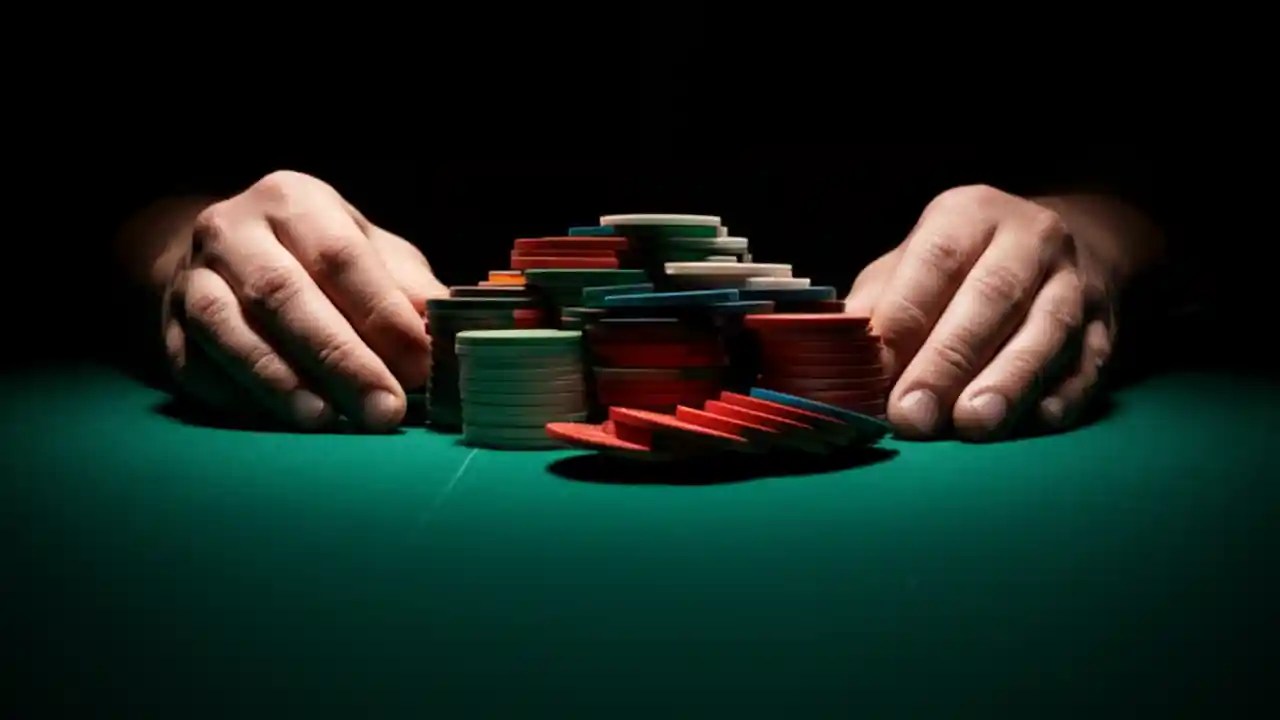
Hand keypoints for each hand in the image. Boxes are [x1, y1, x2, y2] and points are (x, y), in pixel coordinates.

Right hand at [162, 170, 447, 430]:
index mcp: (294, 201)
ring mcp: (192, 278)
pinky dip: (239, 397)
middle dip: (340, 358)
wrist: (227, 255)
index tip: (421, 364)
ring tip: (326, 420)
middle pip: (283, 295)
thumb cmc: (319, 258)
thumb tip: (448, 331)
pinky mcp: (169, 328)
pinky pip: (197, 365)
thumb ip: (408, 290)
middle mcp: (234, 231)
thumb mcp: (373, 254)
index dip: (381, 313)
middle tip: (385, 410)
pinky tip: (280, 421)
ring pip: (227, 329)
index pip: (340, 256)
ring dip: (279, 381)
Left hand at [845, 185, 1116, 440]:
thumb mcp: (911, 262)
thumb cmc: (962, 265)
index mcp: (969, 215)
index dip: (904, 318)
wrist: (1064, 243)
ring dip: (1009, 381)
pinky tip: (1037, 420)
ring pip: (1047, 330)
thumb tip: (836, 353)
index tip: (874, 371)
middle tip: (913, 415)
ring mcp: (1075, 281)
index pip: (935, 262)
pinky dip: (1064, 393)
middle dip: (948, 361)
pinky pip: (1091, 361)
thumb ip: (877, 303)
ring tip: (973, 425)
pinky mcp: (1108, 325)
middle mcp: (1029, 239)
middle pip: (991, 298)